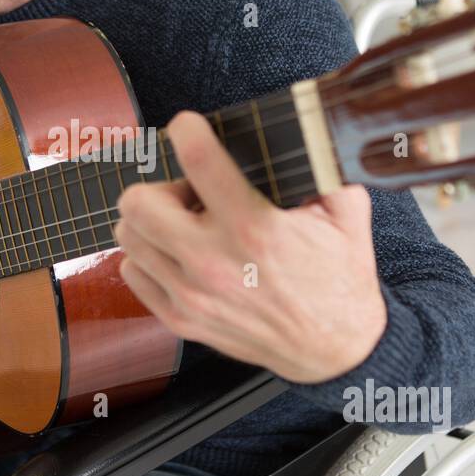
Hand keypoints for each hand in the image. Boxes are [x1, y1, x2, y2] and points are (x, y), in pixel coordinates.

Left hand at [114, 111, 386, 383]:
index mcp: (254, 228)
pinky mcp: (182, 320)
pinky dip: (148, 256)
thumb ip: (322, 165)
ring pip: (128, 235)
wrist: (335, 350)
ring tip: (183, 225)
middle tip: (186, 194)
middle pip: (138, 202)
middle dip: (158, 186)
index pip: (199, 161)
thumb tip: (302, 128)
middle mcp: (214, 262)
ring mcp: (192, 295)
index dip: (186, 130)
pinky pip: (132, 272)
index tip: (188, 126)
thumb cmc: (338, 279)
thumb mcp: (345, 212)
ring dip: (150, 221)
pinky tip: (177, 254)